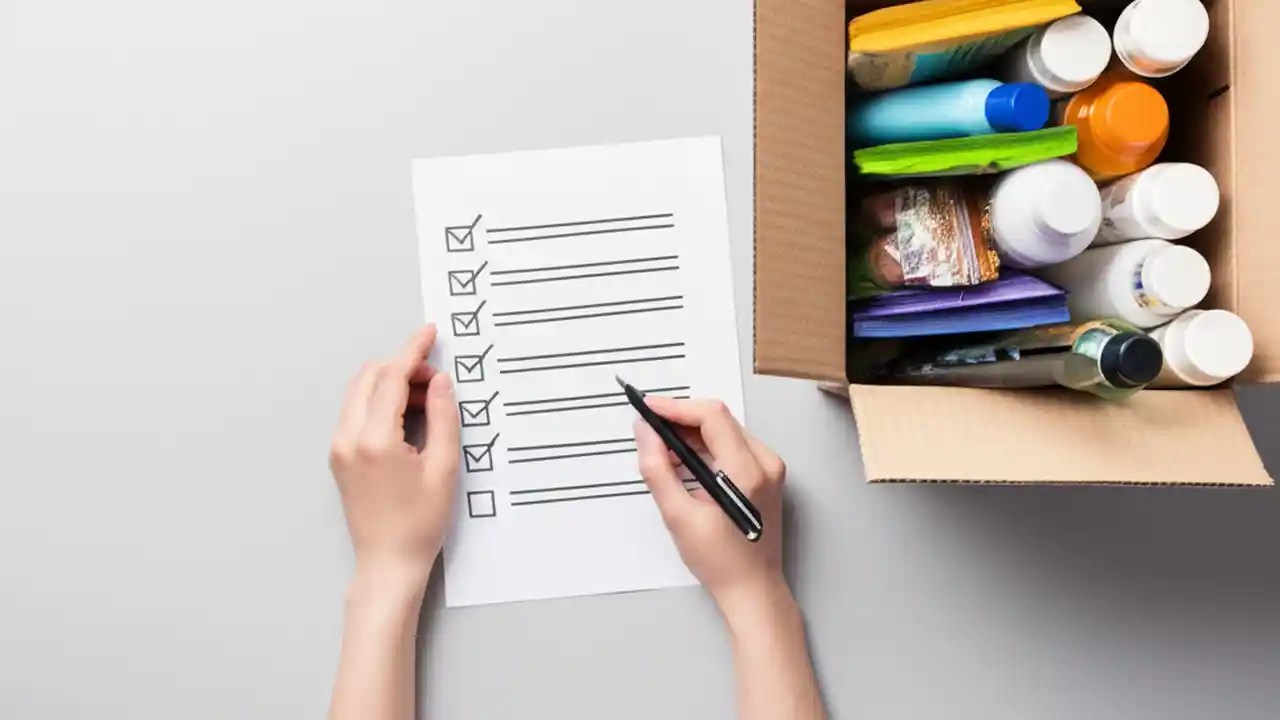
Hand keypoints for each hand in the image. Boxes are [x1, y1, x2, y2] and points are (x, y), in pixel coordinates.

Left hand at [329, 325, 460, 591]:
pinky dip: (380, 403)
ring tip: (426, 402)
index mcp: (374, 439)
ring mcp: (339, 448)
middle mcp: (348, 438)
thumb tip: (440, 382)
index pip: (390, 377)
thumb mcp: (444, 468)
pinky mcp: (339, 457)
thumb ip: (444, 417)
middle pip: (369, 377)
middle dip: (401, 367)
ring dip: (390, 384)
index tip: (429, 334)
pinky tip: (408, 418)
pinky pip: (356, 412)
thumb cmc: (419, 524)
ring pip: (359, 392)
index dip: (412, 350)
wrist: (388, 563)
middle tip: (435, 379)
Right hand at [633, 397, 786, 612]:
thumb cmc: (722, 562)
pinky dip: (707, 446)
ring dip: (693, 433)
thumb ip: (658, 470)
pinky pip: (734, 445)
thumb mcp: (679, 516)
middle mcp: (765, 464)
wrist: (753, 589)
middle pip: (719, 419)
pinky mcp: (766, 475)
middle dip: (681, 419)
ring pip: (726, 430)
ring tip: (664, 449)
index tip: (649, 408)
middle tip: (651, 429)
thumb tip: (645, 434)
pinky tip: (686, 460)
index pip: (711, 417)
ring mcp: (770, 468)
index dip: (676, 407)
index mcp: (747, 472)